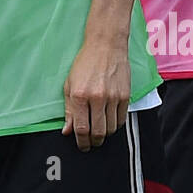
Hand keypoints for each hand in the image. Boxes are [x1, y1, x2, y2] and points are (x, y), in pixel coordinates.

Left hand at [62, 34, 129, 151]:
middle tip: (91, 143)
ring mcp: (113, 97)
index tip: (82, 145)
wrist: (106, 46)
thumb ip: (69, 110)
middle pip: (98, 132)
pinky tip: (109, 122)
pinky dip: (115, 125)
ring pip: (111, 128)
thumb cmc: (85, 63)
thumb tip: (67, 130)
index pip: (81, 128)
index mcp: (79, 95)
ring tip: (100, 132)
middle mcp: (97, 97)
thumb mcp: (69, 84)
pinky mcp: (125, 95)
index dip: (81, 141)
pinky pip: (121, 119)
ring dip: (105, 135)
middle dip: (94, 142)